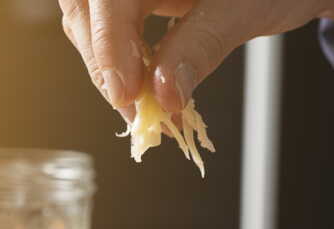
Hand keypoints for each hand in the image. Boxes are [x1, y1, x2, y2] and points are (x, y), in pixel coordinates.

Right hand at [59, 0, 319, 113]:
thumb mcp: (245, 9)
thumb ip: (202, 45)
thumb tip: (165, 94)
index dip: (109, 44)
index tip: (125, 93)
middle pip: (88, 9)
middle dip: (106, 64)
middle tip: (137, 112)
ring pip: (92, 22)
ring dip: (111, 70)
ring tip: (146, 109)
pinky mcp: (136, 0)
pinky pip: (112, 30)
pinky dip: (126, 65)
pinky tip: (147, 91)